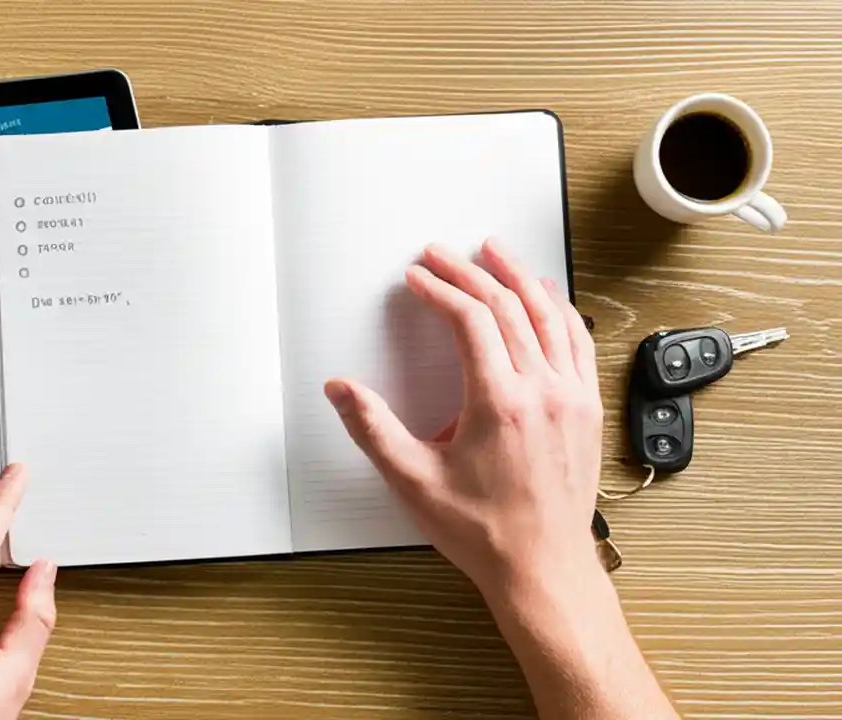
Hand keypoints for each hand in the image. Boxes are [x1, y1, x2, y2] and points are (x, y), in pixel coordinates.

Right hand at [324, 239, 602, 601]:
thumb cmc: (484, 531)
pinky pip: (578, 341)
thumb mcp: (413, 481)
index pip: (471, 320)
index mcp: (501, 404)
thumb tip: (341, 389)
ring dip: (519, 277)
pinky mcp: (587, 408)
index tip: (417, 278)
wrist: (542, 567)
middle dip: (471, 272)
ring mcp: (572, 398)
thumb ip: (372, 429)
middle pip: (508, 307)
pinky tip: (546, 296)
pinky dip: (559, 308)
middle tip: (442, 254)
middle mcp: (543, 392)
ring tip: (496, 252)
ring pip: (550, 315)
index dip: (439, 290)